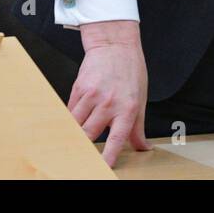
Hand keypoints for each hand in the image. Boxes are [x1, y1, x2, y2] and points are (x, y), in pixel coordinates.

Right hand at [68, 19, 151, 167]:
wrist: (115, 45)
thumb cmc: (130, 71)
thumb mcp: (141, 99)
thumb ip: (138, 128)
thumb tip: (143, 148)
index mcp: (128, 107)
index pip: (117, 138)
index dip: (109, 155)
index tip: (103, 167)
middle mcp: (109, 102)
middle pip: (89, 134)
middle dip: (84, 149)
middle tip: (81, 158)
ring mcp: (92, 95)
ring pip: (76, 124)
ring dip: (73, 135)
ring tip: (70, 145)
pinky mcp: (79, 88)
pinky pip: (70, 112)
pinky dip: (70, 121)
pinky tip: (71, 125)